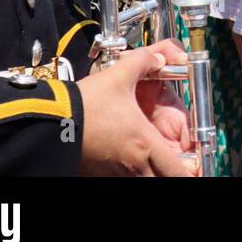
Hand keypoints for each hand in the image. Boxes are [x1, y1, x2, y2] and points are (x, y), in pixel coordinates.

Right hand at [78, 41, 195, 176]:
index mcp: (144, 143)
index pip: (178, 172)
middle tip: (176, 167)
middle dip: (173, 174)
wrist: (47, 122)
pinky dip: (129, 176)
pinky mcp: (97, 177)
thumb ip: (144, 61)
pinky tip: (127, 166)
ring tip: (152, 165)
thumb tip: (159, 57)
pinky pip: (119, 182)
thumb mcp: (119, 76)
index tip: (194, 167)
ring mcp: (114, 175)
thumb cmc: (84, 104)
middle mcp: (133, 166)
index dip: (190, 172)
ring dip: (151, 175)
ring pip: (143, 184)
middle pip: (164, 182)